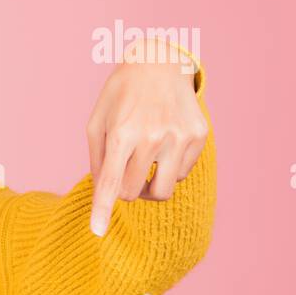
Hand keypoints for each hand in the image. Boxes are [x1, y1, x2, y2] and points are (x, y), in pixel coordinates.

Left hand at [86, 37, 208, 236]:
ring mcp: (179, 137)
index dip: (102, 209)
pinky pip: (181, 174)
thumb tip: (103, 196)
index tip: (97, 232)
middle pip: (133, 192)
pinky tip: (164, 143)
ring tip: (143, 165)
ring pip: (162, 191)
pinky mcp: (198, 136)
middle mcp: (153, 136)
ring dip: (149, 186)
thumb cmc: (120, 97)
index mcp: (121, 133)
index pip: (109, 181)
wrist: (159, 62)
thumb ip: (96, 161)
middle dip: (124, 189)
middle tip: (123, 170)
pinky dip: (169, 168)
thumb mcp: (97, 122)